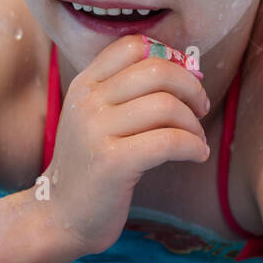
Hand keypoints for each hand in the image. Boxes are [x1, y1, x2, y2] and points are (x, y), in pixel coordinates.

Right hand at [41, 34, 208, 255]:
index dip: (170, 57)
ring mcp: (96, 130)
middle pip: (157, 70)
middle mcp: (87, 101)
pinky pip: (168, 141)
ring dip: (194, 124)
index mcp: (85, 85)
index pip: (132, 45)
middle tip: (201, 109)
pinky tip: (196, 155)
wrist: (61, 217)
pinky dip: (192, 146)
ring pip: (166, 106)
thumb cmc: (91, 166)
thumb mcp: (96, 119)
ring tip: (196, 140)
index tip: (184, 82)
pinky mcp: (112, 162)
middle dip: (191, 88)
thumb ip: (125, 92)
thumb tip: (185, 71)